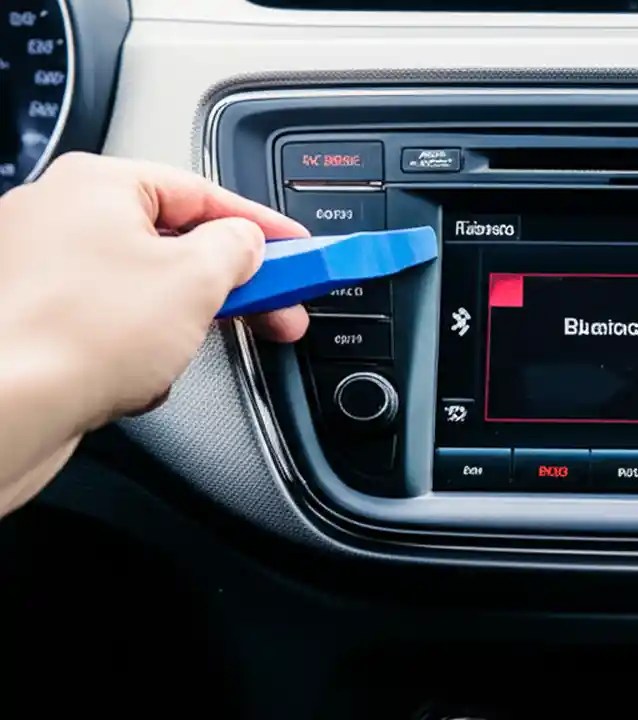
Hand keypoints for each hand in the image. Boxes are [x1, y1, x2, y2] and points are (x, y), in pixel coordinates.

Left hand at [0, 152, 309, 513]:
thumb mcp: (197, 280)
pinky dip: (136, 347)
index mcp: (95, 184)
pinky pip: (110, 322)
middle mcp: (58, 214)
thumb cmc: (79, 336)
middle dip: (227, 284)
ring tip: (183, 350)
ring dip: (178, 321)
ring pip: (143, 285)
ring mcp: (37, 267)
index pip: (203, 193)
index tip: (299, 252)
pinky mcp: (30, 318)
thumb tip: (247, 244)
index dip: (263, 227)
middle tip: (273, 310)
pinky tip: (141, 374)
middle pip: (173, 240)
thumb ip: (238, 249)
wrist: (6, 409)